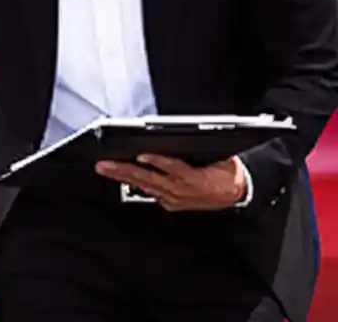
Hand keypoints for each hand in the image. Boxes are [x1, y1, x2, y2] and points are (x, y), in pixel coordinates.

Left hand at [95, 154, 246, 211]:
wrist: (237, 196)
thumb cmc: (228, 174)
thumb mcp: (224, 159)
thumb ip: (204, 150)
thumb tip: (185, 137)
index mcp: (196, 179)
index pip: (173, 168)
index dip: (157, 161)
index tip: (141, 155)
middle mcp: (181, 191)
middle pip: (148, 178)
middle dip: (123, 170)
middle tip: (104, 164)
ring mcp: (174, 199)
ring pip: (144, 185)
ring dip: (122, 176)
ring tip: (104, 168)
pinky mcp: (170, 203)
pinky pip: (148, 192)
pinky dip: (133, 183)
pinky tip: (118, 176)